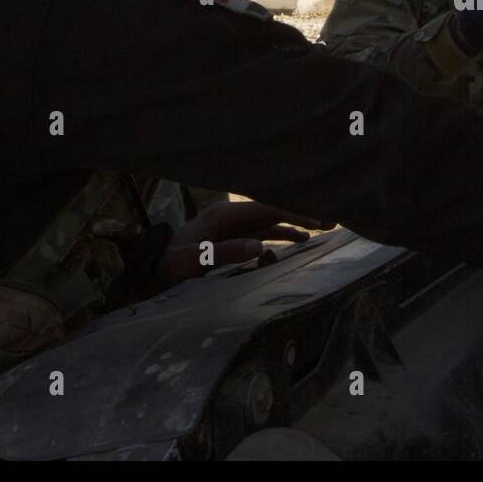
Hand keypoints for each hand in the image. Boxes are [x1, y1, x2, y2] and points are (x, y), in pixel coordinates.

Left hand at [155, 201, 312, 285]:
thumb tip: (260, 247)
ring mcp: (233, 228)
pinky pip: (264, 234)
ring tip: (321, 228)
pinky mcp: (233, 239)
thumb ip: (225, 252)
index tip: (317, 218)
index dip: (292, 211)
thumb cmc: (170, 266)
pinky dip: (282, 235)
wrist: (152, 274)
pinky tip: (298, 241)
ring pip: (271, 221)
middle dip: (301, 212)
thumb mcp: (193, 262)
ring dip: (295, 223)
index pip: (265, 208)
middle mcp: (232, 217)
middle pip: (272, 210)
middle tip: (330, 219)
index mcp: (223, 215)